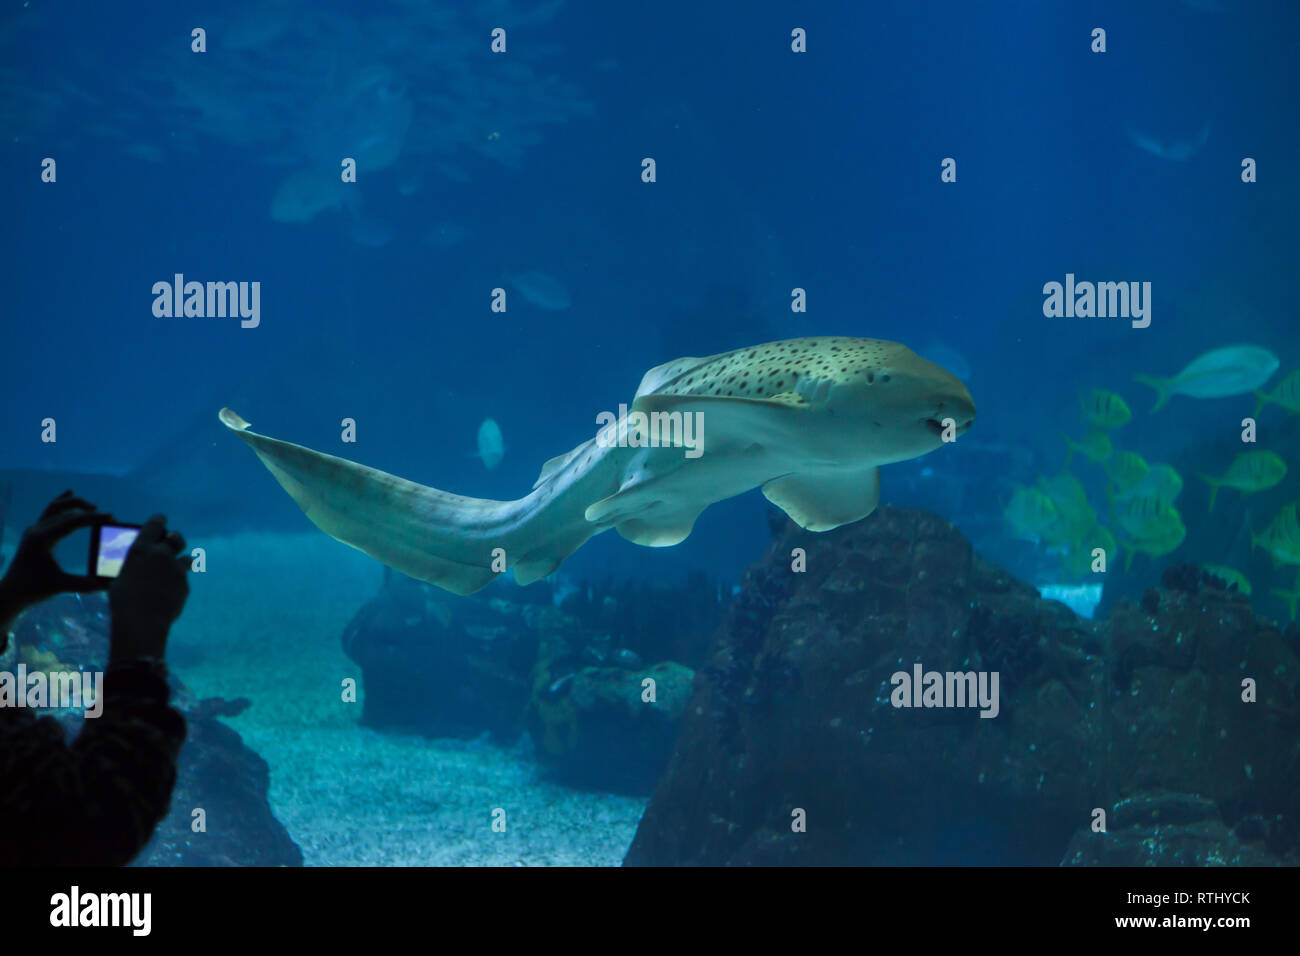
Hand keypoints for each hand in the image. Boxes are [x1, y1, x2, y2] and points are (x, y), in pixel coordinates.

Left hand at [0, 491, 114, 611]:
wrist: (11, 592)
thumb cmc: (34, 589)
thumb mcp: (61, 586)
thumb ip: (86, 584)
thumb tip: (109, 584)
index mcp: (42, 539)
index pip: (72, 521)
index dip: (92, 518)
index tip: (110, 517)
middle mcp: (37, 530)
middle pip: (66, 512)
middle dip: (88, 513)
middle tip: (107, 517)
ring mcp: (34, 530)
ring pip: (56, 508)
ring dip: (75, 505)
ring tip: (93, 507)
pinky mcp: (35, 533)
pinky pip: (49, 512)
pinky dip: (61, 503)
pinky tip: (69, 492)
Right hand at [108, 515, 189, 663]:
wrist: (141, 621)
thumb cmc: (123, 601)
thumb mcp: (120, 579)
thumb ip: (133, 569)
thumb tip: (138, 570)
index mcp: (141, 549)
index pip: (155, 525)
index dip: (159, 521)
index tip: (161, 519)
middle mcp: (161, 555)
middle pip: (177, 538)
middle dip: (175, 540)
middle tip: (173, 544)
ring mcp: (176, 569)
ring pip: (188, 558)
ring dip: (183, 562)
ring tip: (175, 569)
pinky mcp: (185, 584)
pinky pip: (183, 581)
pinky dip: (177, 585)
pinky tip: (167, 596)